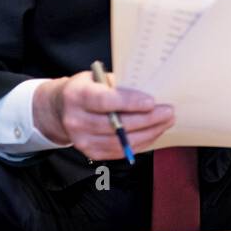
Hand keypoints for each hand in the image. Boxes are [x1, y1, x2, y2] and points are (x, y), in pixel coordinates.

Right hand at [33, 69, 175, 159]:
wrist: (61, 108)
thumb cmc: (87, 88)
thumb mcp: (98, 78)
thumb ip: (119, 85)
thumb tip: (151, 89)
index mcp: (77, 95)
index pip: (105, 101)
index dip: (130, 102)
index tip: (152, 102)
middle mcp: (75, 120)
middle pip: (116, 125)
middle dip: (147, 119)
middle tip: (168, 112)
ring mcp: (81, 140)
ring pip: (121, 141)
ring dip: (149, 133)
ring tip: (166, 122)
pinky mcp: (90, 153)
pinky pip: (120, 151)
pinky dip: (141, 143)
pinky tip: (153, 133)